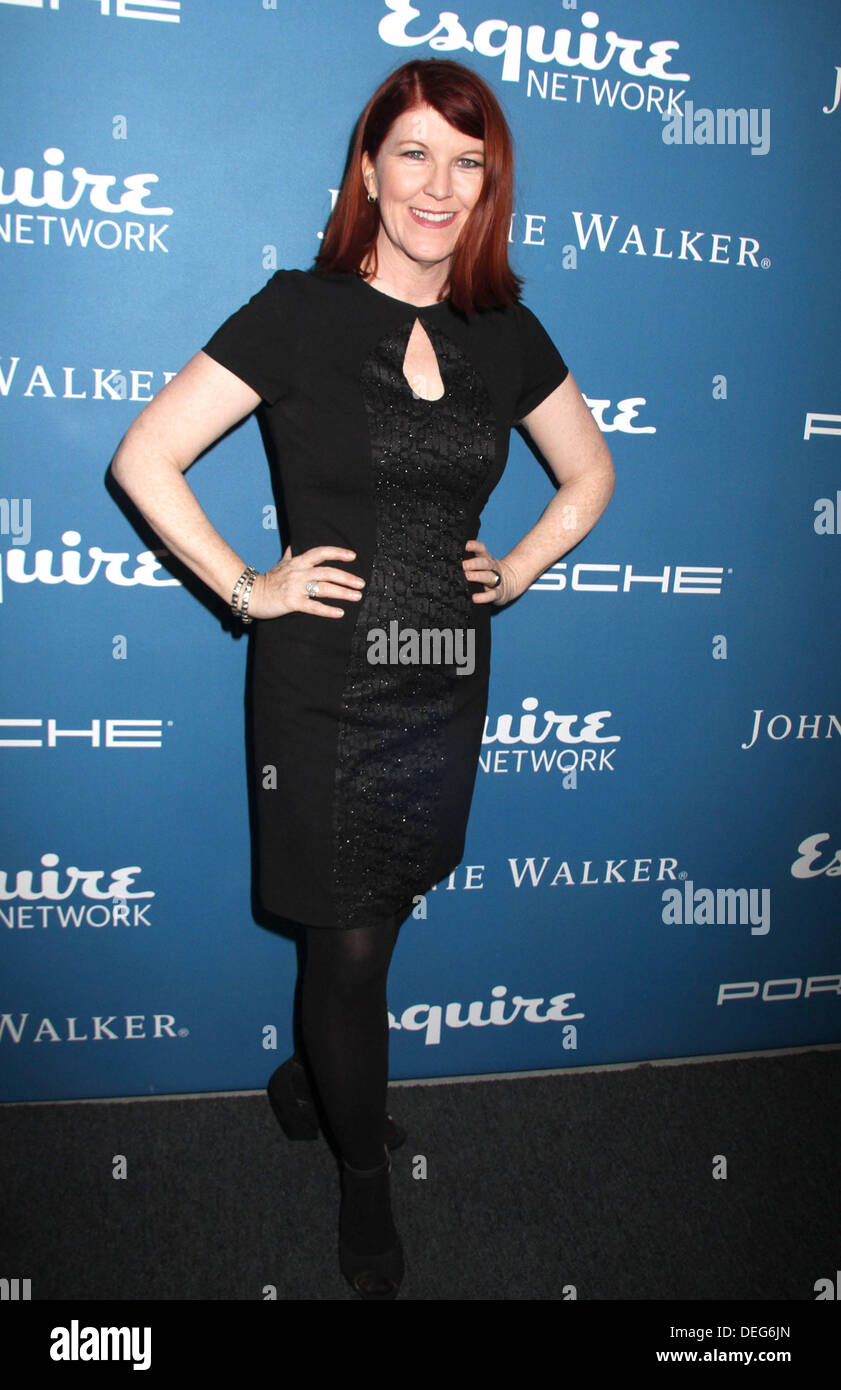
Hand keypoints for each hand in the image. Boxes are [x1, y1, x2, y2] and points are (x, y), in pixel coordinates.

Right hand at [247, 545, 364, 618]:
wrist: (250, 594)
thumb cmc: (267, 580)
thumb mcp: (280, 564)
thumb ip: (291, 554)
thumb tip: (294, 543)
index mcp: (298, 562)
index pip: (320, 552)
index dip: (337, 552)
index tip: (353, 556)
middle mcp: (298, 573)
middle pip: (327, 572)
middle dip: (346, 577)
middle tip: (361, 583)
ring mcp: (295, 588)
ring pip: (323, 588)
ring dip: (342, 593)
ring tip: (356, 596)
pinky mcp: (291, 603)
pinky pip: (312, 606)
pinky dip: (327, 610)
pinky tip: (339, 613)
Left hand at [462, 539, 517, 605]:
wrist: (510, 583)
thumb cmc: (488, 573)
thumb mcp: (483, 563)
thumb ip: (470, 560)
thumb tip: (451, 557)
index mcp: (486, 559)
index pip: (481, 550)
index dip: (475, 546)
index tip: (466, 545)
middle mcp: (492, 568)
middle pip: (485, 563)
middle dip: (475, 563)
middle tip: (464, 565)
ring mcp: (496, 581)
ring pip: (488, 577)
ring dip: (478, 576)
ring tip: (467, 576)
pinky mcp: (498, 594)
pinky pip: (491, 595)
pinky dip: (483, 597)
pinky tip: (475, 598)